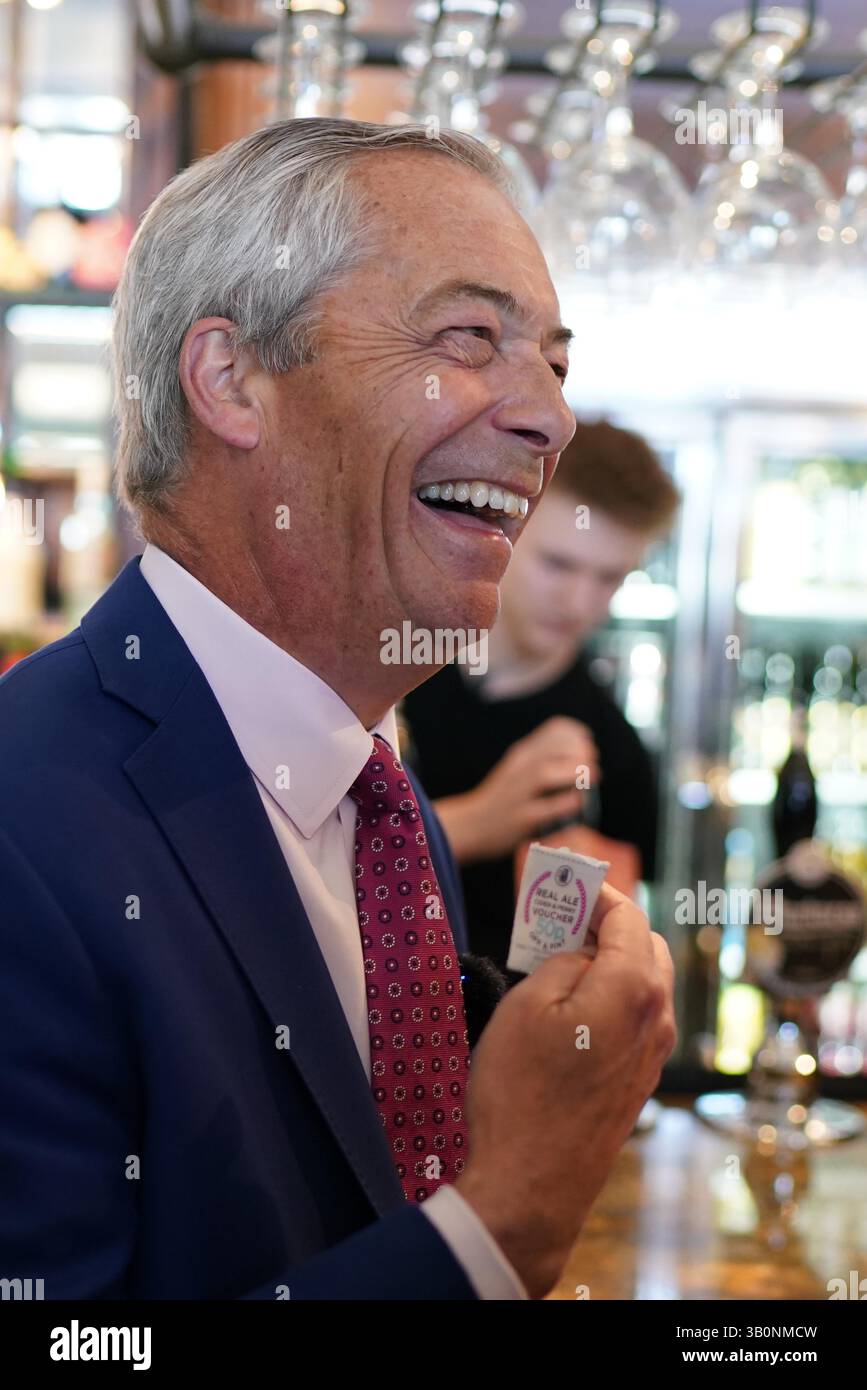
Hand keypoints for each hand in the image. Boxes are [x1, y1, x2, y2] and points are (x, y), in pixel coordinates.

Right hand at [435, 716, 599, 862]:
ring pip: (545, 775)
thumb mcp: (517, 767)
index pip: (552, 730)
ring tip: (592, 776)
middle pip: (551, 750)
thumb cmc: (502, 797)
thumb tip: (581, 751)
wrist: (470, 825)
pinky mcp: (521, 819)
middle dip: (579, 751)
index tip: (587, 742)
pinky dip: (566, 803)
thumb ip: (543, 755)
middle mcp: (519, 770)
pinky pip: (546, 809)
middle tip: (592, 760)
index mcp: (522, 754)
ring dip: (573, 772)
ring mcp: (518, 794)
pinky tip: (578, 801)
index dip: (576, 732)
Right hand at [454, 883, 675, 1297]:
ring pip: (645, 981)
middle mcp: (656, 1016)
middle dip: (607, 922)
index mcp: (633, 987)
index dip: (596, 892)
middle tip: (560, 915)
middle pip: (645, 945)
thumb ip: (562, 962)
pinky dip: (612, 994)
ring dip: (610, 959)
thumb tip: (581, 955)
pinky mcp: (641, 1080)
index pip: (628, 916)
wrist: (532, 1186)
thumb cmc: (521, 1092)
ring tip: (560, 955)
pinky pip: (637, 1016)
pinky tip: (573, 1002)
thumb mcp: (526, 1005)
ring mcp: (653, 1053)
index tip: (564, 877)